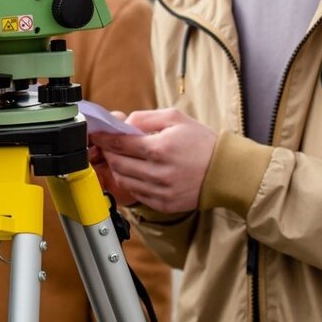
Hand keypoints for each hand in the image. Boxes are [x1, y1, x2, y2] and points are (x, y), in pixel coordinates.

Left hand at [90, 109, 217, 212]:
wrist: (225, 171)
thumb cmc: (202, 143)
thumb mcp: (176, 118)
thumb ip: (145, 117)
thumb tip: (124, 123)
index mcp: (160, 148)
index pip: (120, 144)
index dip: (104, 138)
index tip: (97, 134)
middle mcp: (158, 172)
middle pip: (118, 163)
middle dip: (108, 153)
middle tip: (108, 146)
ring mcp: (160, 191)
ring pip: (124, 180)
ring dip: (118, 168)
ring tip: (122, 158)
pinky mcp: (164, 204)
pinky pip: (137, 193)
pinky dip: (131, 182)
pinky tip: (137, 172)